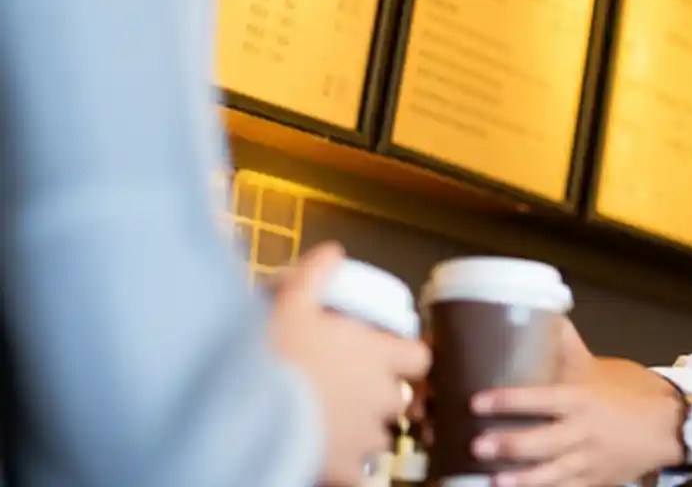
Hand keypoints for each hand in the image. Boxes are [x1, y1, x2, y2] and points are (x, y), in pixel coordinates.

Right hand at [271, 242, 430, 484]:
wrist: (246, 410)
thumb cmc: (273, 353)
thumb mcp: (291, 303)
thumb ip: (315, 275)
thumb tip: (332, 251)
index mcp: (378, 355)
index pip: (420, 358)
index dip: (407, 359)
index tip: (389, 359)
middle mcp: (382, 396)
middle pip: (401, 400)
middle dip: (381, 397)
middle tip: (350, 392)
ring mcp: (367, 436)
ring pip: (382, 438)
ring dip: (364, 433)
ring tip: (333, 425)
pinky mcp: (346, 469)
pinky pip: (361, 474)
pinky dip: (349, 470)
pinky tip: (330, 460)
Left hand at [470, 320, 684, 486]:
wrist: (669, 429)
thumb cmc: (629, 394)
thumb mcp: (598, 368)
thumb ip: (567, 348)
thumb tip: (542, 315)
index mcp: (582, 399)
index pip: (540, 398)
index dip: (508, 401)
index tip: (477, 401)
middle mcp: (583, 432)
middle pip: (542, 442)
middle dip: (509, 445)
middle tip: (476, 446)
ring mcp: (588, 462)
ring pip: (551, 474)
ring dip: (520, 479)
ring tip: (491, 481)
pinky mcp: (592, 483)